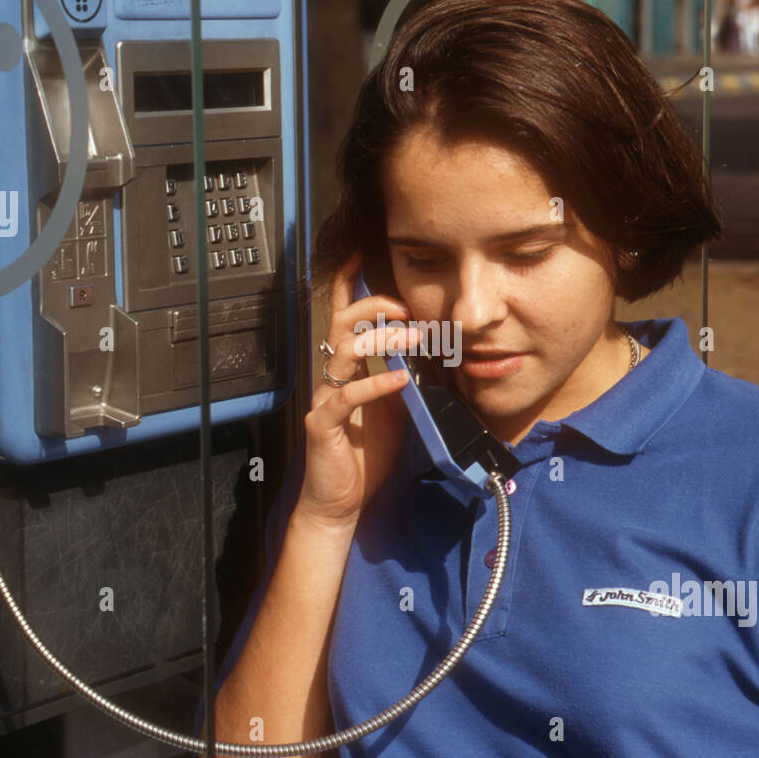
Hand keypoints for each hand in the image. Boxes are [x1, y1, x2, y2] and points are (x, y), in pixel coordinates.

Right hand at [296, 250, 420, 527]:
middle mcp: (332, 378)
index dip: (349, 284)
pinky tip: (400, 379)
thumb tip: (434, 353)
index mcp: (348, 370)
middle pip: (343, 323)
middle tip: (408, 308)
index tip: (362, 254)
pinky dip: (376, 383)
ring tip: (414, 338)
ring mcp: (325, 399)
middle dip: (375, 307)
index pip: (344, 316)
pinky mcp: (324, 425)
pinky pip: (347, 397)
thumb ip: (405, 378)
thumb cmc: (367, 456)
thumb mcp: (395, 408)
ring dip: (381, 338)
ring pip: (343, 351)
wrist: (341, 502)